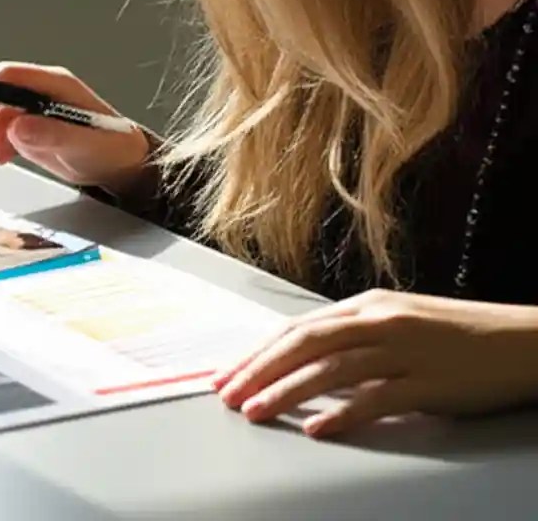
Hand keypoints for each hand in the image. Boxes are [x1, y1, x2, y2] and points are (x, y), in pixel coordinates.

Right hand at [0, 62, 150, 188]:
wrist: (122, 167)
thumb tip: (17, 127)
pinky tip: (1, 157)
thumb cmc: (112, 150)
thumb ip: (51, 135)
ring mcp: (35, 112)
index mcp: (55, 85)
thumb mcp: (84, 144)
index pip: (9, 76)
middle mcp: (42, 95)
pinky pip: (2, 131)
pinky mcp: (32, 130)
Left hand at [212, 289, 537, 437]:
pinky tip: (318, 428)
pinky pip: (378, 398)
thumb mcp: (398, 324)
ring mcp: (405, 350)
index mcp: (367, 305)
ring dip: (287, 391)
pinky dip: (344, 413)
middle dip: (259, 369)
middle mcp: (381, 321)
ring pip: (331, 368)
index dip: (257, 351)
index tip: (226, 374)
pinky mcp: (430, 382)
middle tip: (227, 394)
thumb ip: (351, 337)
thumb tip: (300, 360)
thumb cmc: (458, 336)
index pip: (297, 328)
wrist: (525, 342)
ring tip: (257, 411)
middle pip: (305, 343)